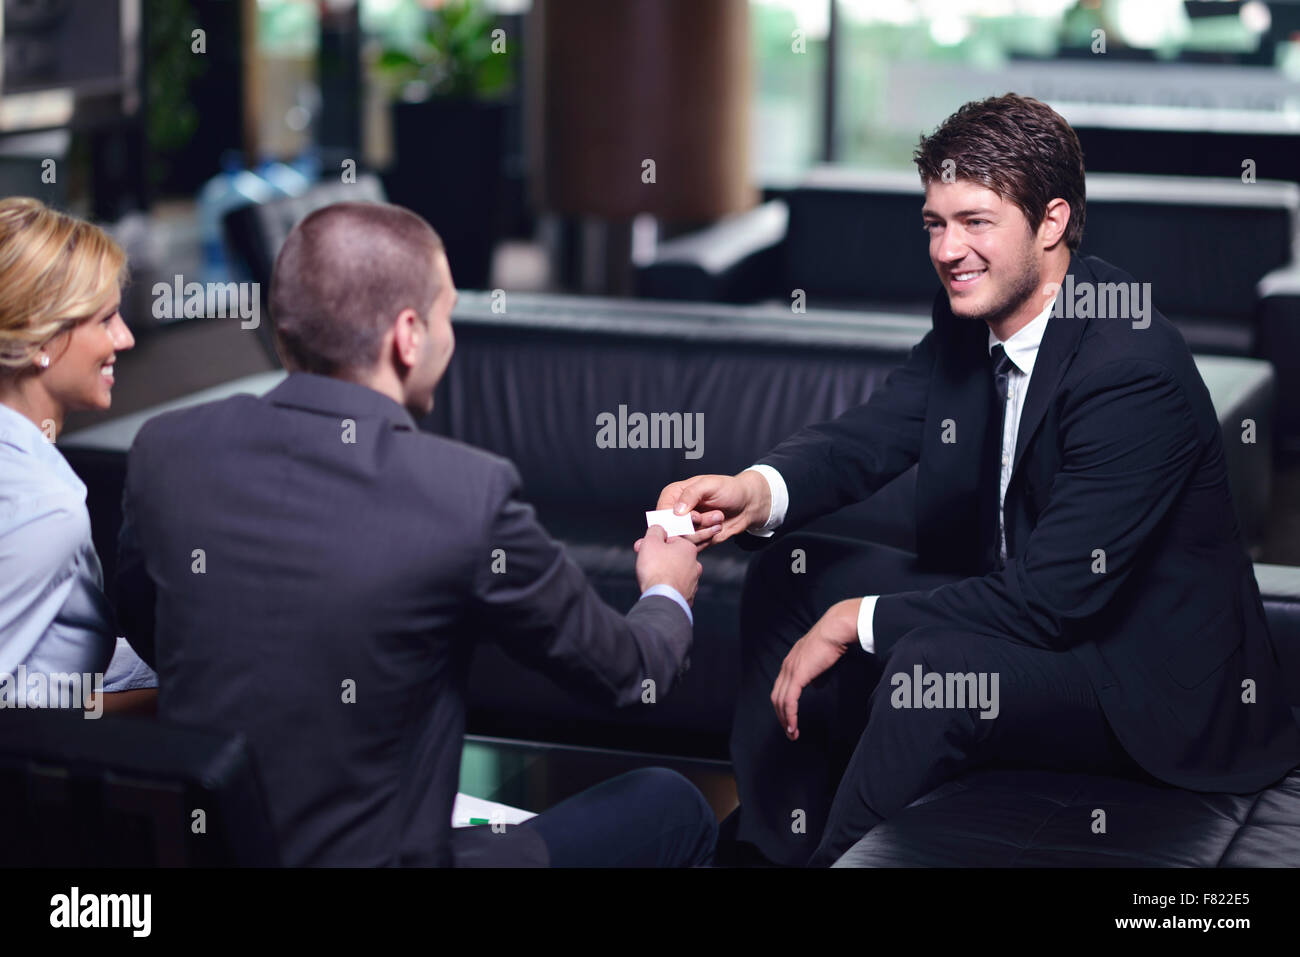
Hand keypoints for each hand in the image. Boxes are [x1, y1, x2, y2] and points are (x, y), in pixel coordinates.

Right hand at [634, 525, 702, 605]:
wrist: (662, 598)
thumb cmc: (656, 569)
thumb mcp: (651, 541)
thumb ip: (655, 531)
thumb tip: (658, 528)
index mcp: (688, 548)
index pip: (669, 540)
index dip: (654, 543)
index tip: (642, 547)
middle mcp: (695, 564)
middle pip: (672, 557)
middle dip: (657, 558)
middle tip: (643, 563)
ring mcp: (693, 582)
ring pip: (675, 573)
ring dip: (663, 573)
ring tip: (650, 578)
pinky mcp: (688, 597)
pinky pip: (676, 589)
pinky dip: (668, 588)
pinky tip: (659, 589)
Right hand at [655, 470, 770, 549]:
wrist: (747, 504)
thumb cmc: (730, 489)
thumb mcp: (710, 485)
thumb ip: (691, 494)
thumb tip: (676, 511)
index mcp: (673, 494)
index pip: (662, 514)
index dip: (678, 520)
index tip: (696, 517)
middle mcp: (676, 511)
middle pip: (673, 530)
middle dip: (697, 526)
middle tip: (716, 515)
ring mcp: (685, 526)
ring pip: (684, 540)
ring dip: (706, 532)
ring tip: (719, 518)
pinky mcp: (695, 538)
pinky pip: (694, 547)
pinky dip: (708, 539)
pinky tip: (718, 527)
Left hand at [771, 599, 861, 740]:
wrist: (835, 629)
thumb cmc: (833, 642)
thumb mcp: (821, 660)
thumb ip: (815, 674)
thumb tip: (815, 686)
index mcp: (791, 662)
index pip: (781, 688)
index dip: (784, 705)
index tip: (790, 719)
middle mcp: (787, 666)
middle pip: (777, 697)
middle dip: (781, 716)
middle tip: (789, 731)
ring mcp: (790, 670)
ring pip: (781, 701)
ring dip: (785, 720)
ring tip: (792, 733)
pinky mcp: (798, 675)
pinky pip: (789, 700)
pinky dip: (790, 715)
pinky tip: (794, 726)